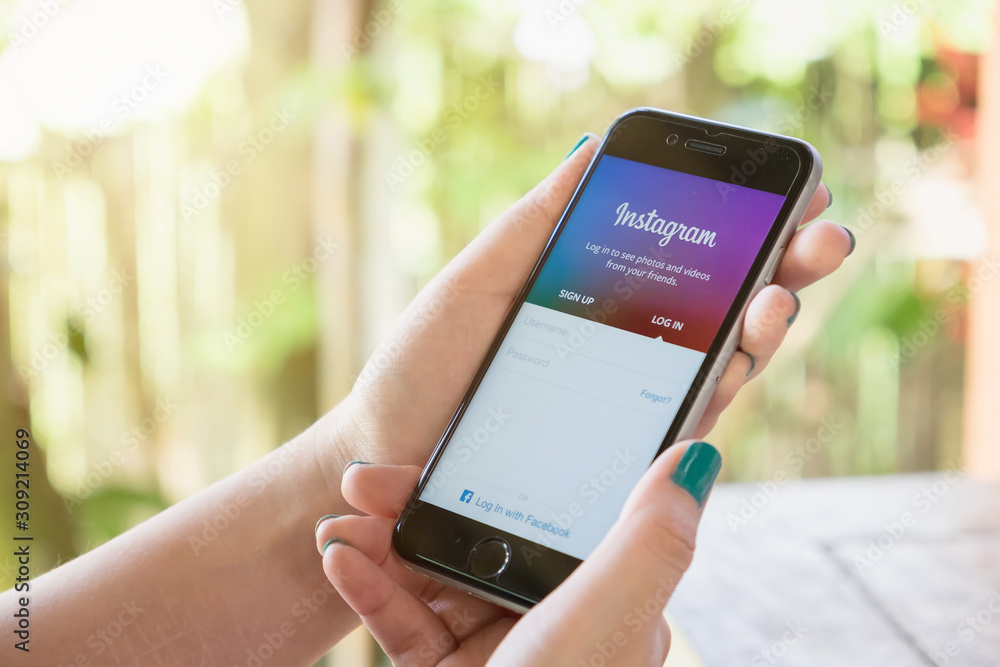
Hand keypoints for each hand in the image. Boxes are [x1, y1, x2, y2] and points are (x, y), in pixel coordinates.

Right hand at [316, 440, 721, 664]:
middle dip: (420, 502)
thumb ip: (647, 541)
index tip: (460, 437)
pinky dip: (370, 589)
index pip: (554, 509)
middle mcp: (552, 618)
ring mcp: (498, 648)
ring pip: (435, 571)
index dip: (504, 468)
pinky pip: (406, 620)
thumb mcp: (607, 621)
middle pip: (482, 533)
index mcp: (603, 597)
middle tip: (371, 477)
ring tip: (342, 519)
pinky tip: (340, 560)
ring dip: (382, 540)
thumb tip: (694, 460)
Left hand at [322, 133, 848, 482]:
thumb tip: (596, 150)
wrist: (388, 454)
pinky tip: (748, 343)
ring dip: (770, 319)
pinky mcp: (623, 453)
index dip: (745, 227)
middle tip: (820, 233)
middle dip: (784, 266)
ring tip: (786, 286)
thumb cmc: (424, 366)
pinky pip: (691, 414)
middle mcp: (629, 352)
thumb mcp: (479, 276)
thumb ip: (539, 221)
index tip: (791, 188)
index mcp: (600, 302)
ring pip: (724, 359)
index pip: (686, 261)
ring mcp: (632, 403)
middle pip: (724, 307)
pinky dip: (730, 377)